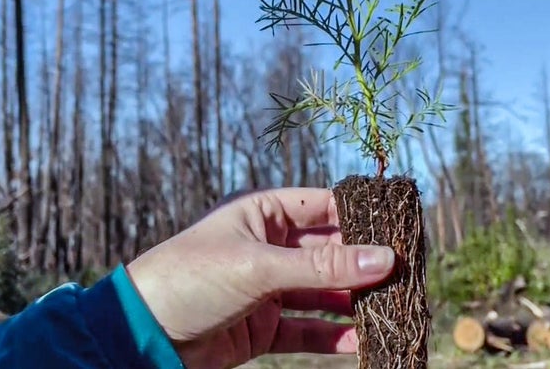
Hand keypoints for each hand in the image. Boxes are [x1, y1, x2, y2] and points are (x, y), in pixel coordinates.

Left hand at [125, 187, 396, 368]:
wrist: (140, 333)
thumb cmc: (188, 279)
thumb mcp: (258, 267)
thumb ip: (322, 267)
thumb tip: (383, 259)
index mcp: (262, 214)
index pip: (324, 207)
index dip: (363, 218)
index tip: (404, 229)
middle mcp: (268, 246)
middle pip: (329, 252)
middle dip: (365, 266)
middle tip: (408, 276)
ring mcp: (266, 288)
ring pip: (322, 293)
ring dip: (355, 303)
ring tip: (393, 311)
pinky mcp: (262, 326)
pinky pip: (307, 330)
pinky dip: (333, 336)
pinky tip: (362, 342)